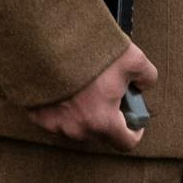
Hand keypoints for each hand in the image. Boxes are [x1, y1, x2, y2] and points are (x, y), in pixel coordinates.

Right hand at [33, 43, 157, 149]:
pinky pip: (53, 116)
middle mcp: (77, 130)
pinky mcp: (35, 113)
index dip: (135, 132)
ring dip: (83, 112)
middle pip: (99, 132)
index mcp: (102, 122)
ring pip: (76, 124)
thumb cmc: (91, 52)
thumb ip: (147, 76)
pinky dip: (60, 106)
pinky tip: (63, 86)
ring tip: (84, 87)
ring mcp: (53, 123)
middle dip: (107, 116)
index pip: (125, 143)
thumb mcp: (132, 59)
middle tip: (108, 93)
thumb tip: (144, 85)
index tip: (135, 120)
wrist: (48, 40)